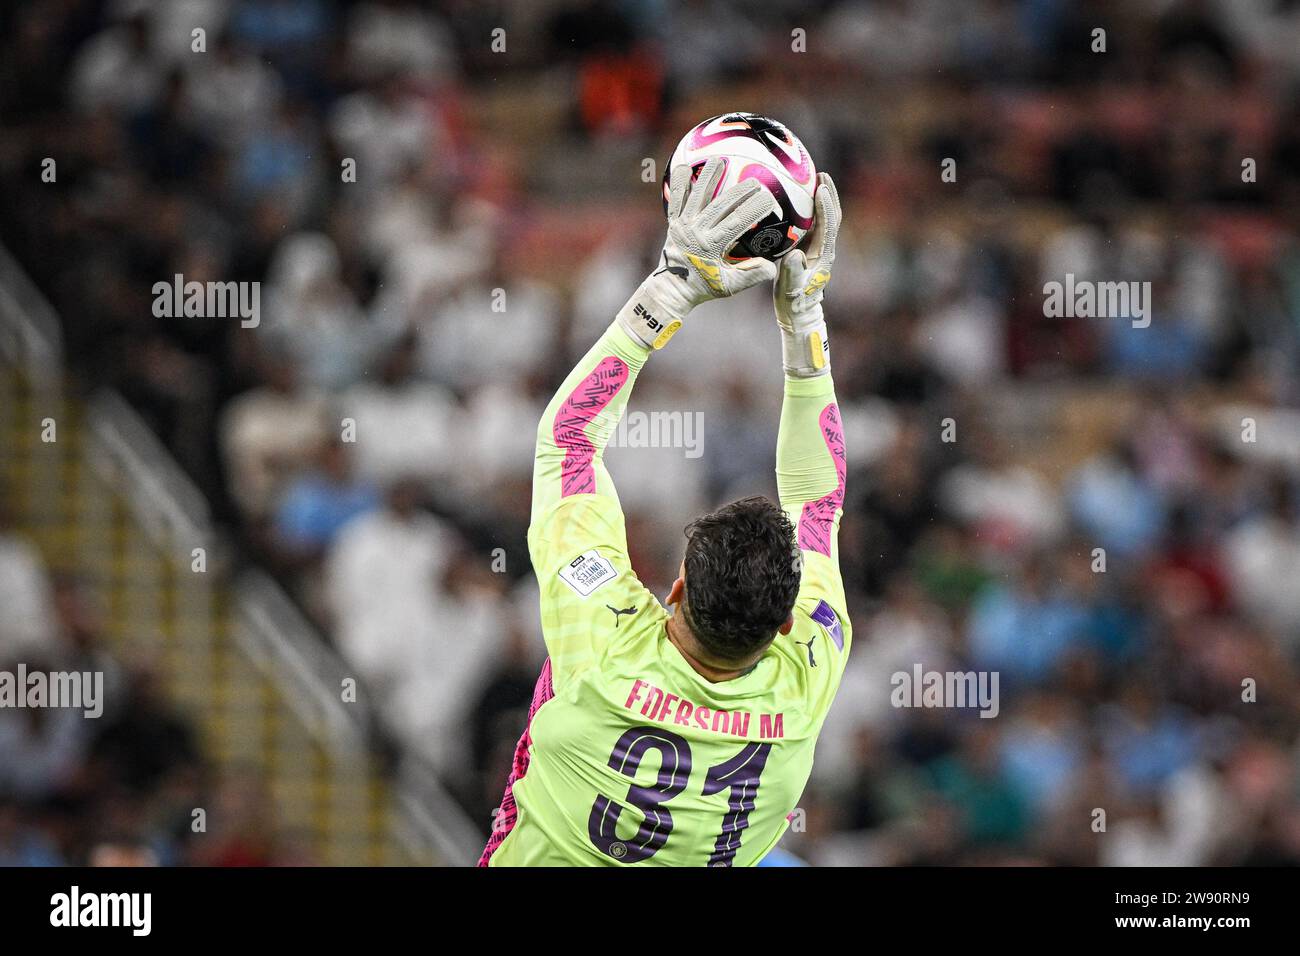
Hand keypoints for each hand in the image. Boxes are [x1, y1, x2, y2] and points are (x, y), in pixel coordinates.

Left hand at [618, 157, 777, 349]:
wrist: (672, 288)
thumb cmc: (704, 287)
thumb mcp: (729, 287)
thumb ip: (751, 276)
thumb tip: (772, 267)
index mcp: (712, 246)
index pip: (737, 222)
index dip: (754, 209)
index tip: (770, 199)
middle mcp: (696, 232)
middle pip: (720, 205)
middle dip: (739, 191)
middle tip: (756, 180)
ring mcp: (683, 225)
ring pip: (697, 197)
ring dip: (708, 177)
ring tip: (718, 160)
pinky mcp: (673, 222)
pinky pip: (675, 200)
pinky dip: (679, 183)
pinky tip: (682, 166)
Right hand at [773, 172, 840, 375]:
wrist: (798, 314)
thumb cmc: (794, 302)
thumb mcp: (790, 287)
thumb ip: (793, 271)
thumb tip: (795, 253)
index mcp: (823, 255)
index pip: (829, 224)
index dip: (826, 204)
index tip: (820, 187)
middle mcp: (824, 249)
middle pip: (832, 216)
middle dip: (828, 194)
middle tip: (820, 174)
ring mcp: (818, 249)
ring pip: (823, 219)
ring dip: (820, 199)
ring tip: (810, 180)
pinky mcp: (809, 251)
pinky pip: (810, 226)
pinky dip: (807, 210)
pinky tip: (794, 201)